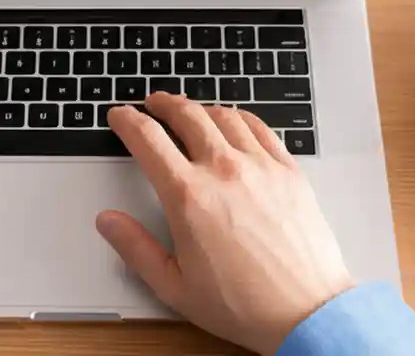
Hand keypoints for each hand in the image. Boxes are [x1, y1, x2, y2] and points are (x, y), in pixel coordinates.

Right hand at [97, 93, 353, 355]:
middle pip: (186, 115)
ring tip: (190, 110)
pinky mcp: (289, 172)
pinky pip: (260, 128)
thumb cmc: (244, 305)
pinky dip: (239, 117)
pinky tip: (233, 120)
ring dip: (200, 107)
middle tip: (153, 103)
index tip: (120, 116)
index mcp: (189, 197)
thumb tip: (108, 221)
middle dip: (163, 104)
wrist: (306, 312)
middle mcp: (224, 171)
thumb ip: (135, 248)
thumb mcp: (174, 286)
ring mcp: (261, 167)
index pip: (148, 140)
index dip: (127, 121)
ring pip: (224, 116)